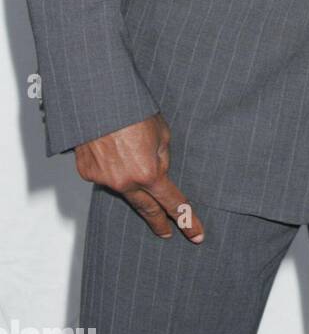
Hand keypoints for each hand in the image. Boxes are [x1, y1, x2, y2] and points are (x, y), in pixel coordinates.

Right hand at [74, 112, 204, 242]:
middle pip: (147, 209)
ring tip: (131, 157)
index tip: (196, 234)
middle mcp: (125, 182)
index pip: (172, 203)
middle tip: (167, 233)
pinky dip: (112, 167)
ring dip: (132, 180)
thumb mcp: (162, 133)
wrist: (98, 100)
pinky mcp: (87, 173)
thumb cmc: (133, 110)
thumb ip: (163, 158)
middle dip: (159, 222)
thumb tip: (159, 171)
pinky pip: (106, 176)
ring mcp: (104, 180)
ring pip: (124, 189)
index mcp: (148, 173)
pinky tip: (112, 151)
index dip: (186, 219)